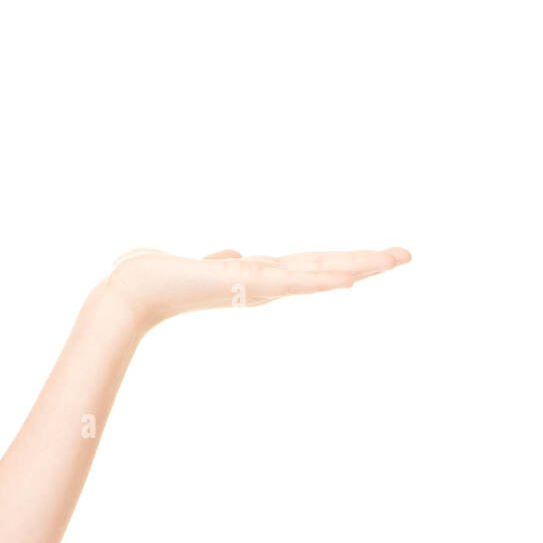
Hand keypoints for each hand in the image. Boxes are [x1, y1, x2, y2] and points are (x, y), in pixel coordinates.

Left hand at [103, 245, 411, 335]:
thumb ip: (220, 261)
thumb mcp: (200, 264)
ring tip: (395, 259)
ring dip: (359, 266)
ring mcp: (259, 286)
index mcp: (258, 277)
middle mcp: (265, 283)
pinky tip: (349, 281)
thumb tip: (231, 253)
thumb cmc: (160, 278)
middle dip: (367, 263)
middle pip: (326, 269)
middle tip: (408, 254)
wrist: (134, 289)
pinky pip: (291, 284)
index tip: (377, 259)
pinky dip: (320, 283)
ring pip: (319, 274)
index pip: (311, 266)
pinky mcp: (245, 285)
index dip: (345, 262)